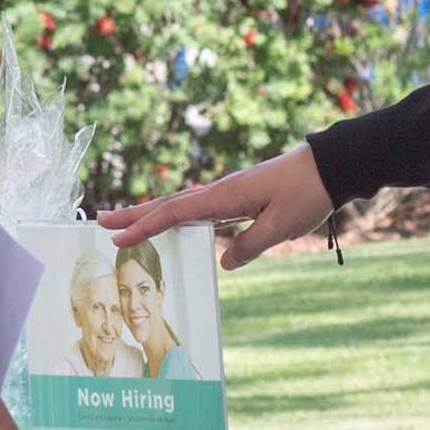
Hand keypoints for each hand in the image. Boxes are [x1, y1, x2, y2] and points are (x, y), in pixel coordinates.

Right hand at [97, 146, 331, 272]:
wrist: (330, 167)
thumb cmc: (306, 193)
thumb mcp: (281, 226)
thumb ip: (250, 245)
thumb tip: (225, 263)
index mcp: (225, 195)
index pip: (175, 212)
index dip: (144, 226)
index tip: (116, 237)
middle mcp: (220, 191)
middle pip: (168, 204)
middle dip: (134, 214)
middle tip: (100, 221)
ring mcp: (228, 193)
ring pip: (181, 206)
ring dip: (152, 214)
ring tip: (125, 223)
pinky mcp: (238, 197)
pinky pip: (199, 210)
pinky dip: (178, 217)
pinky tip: (173, 226)